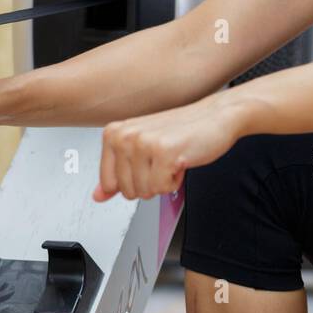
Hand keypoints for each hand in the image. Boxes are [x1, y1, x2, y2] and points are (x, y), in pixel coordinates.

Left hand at [93, 96, 245, 202]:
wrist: (215, 116)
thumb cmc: (180, 131)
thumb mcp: (142, 151)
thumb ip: (118, 174)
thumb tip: (98, 196)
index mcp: (114, 133)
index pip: (108, 183)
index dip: (133, 182)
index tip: (146, 164)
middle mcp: (124, 135)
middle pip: (127, 191)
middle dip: (150, 183)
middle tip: (162, 160)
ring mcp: (142, 143)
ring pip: (144, 191)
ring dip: (163, 181)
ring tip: (172, 158)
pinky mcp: (163, 152)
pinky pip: (162, 188)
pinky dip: (175, 181)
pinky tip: (180, 160)